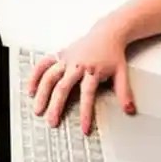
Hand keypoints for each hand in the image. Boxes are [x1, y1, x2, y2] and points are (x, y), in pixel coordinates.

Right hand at [27, 21, 135, 135]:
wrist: (107, 33)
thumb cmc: (113, 53)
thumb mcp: (121, 73)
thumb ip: (124, 93)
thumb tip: (129, 110)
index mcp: (92, 70)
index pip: (87, 95)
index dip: (85, 113)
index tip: (83, 128)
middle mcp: (76, 65)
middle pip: (63, 87)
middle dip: (56, 106)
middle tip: (52, 121)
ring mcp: (66, 59)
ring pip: (49, 77)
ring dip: (42, 93)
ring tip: (38, 108)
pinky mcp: (59, 54)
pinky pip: (43, 64)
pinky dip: (35, 75)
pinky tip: (31, 88)